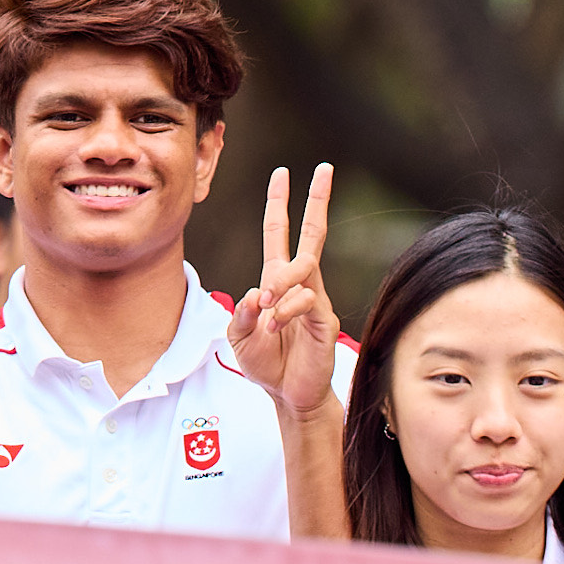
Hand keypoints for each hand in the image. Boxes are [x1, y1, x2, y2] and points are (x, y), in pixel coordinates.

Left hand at [227, 163, 338, 419]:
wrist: (288, 394)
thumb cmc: (265, 362)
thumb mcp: (238, 336)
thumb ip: (243, 313)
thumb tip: (259, 293)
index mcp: (275, 280)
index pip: (279, 233)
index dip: (279, 204)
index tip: (282, 173)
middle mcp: (299, 283)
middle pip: (311, 233)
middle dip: (316, 200)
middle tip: (324, 168)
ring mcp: (315, 298)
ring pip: (302, 268)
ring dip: (279, 286)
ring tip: (267, 315)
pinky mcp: (325, 318)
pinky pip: (307, 300)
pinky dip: (287, 310)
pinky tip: (277, 326)